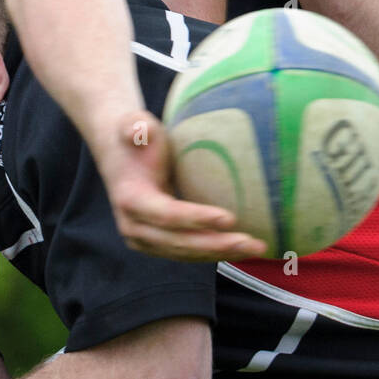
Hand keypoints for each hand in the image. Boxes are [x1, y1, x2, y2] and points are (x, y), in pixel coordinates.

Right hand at [102, 110, 266, 261]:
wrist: (122, 158)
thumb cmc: (137, 139)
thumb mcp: (135, 126)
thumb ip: (135, 126)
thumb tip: (137, 132)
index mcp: (131, 200)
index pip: (167, 215)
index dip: (197, 218)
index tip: (230, 218)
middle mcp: (135, 228)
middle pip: (179, 242)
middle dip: (216, 244)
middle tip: (251, 242)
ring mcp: (146, 241)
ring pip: (187, 253)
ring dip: (222, 253)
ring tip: (256, 248)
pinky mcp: (159, 245)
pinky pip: (189, 253)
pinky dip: (215, 253)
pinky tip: (242, 250)